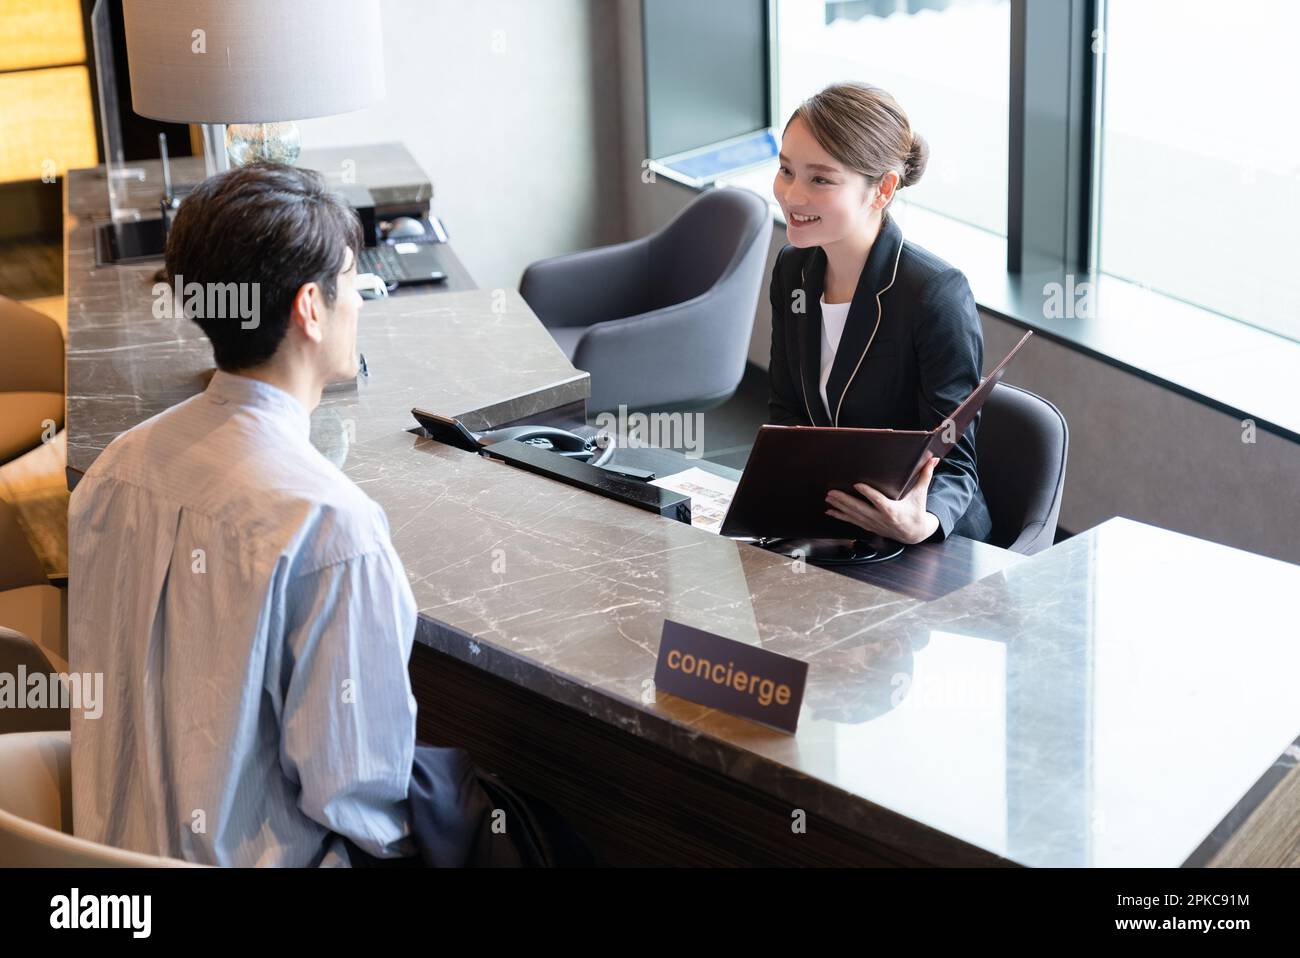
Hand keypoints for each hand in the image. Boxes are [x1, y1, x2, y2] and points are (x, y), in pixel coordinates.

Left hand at [825, 456, 941, 544]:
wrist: (915, 533)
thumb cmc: (917, 511)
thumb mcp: (921, 494)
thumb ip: (925, 476)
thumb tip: (933, 460)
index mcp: (893, 510)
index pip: (878, 500)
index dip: (867, 493)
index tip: (857, 485)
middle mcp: (881, 518)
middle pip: (860, 508)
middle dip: (845, 501)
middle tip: (832, 492)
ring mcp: (874, 524)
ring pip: (854, 515)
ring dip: (840, 507)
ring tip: (828, 498)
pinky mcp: (869, 527)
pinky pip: (853, 522)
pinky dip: (841, 517)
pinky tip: (830, 512)